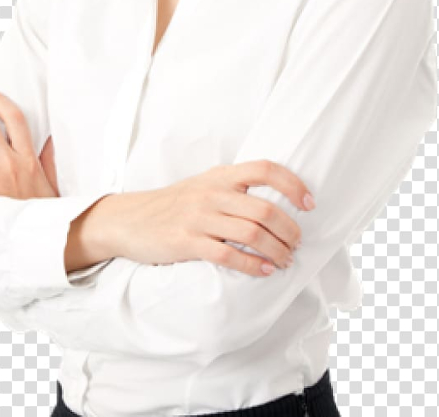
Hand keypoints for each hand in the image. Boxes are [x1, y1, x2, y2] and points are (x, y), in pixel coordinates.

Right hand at [111, 160, 313, 277]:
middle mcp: (212, 192)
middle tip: (297, 243)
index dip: (292, 184)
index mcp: (219, 175)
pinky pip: (228, 255)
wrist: (129, 219)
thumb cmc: (173, 205)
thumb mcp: (202, 185)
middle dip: (289, 230)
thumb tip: (275, 200)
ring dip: (276, 251)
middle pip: (264, 208)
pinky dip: (252, 266)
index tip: (309, 203)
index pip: (265, 168)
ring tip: (285, 261)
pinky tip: (264, 271)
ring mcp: (198, 217)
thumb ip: (232, 188)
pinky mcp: (186, 242)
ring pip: (251, 233)